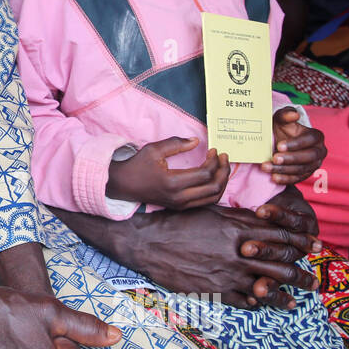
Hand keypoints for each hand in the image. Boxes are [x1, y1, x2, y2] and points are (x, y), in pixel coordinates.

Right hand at [51, 204, 318, 310]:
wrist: (149, 242)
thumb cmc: (178, 221)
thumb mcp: (211, 211)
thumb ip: (239, 217)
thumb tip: (264, 217)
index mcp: (239, 229)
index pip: (281, 236)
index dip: (301, 242)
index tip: (314, 247)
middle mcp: (239, 252)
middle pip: (281, 264)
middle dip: (302, 275)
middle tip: (314, 281)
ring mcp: (228, 273)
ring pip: (267, 287)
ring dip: (285, 295)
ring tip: (297, 302)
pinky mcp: (215, 289)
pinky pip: (244, 300)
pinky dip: (257, 303)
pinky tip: (264, 304)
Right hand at [106, 137, 229, 209]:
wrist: (125, 185)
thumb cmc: (138, 165)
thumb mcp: (154, 149)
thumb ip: (176, 144)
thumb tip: (196, 141)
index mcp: (173, 183)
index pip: (205, 174)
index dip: (214, 161)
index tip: (214, 150)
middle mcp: (179, 197)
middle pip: (214, 188)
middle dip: (223, 171)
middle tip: (223, 157)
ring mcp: (181, 204)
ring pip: (213, 197)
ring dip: (222, 182)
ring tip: (221, 167)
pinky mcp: (181, 207)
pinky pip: (206, 201)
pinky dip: (214, 190)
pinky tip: (213, 177)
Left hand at [260, 108, 325, 184]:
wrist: (280, 142)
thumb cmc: (282, 129)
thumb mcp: (281, 119)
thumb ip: (285, 115)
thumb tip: (293, 114)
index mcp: (316, 136)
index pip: (310, 140)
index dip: (296, 143)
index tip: (279, 145)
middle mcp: (319, 151)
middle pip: (309, 156)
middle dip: (291, 158)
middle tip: (274, 158)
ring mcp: (314, 164)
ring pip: (301, 169)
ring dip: (284, 169)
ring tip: (266, 167)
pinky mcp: (306, 174)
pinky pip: (297, 178)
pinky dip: (285, 179)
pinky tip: (273, 177)